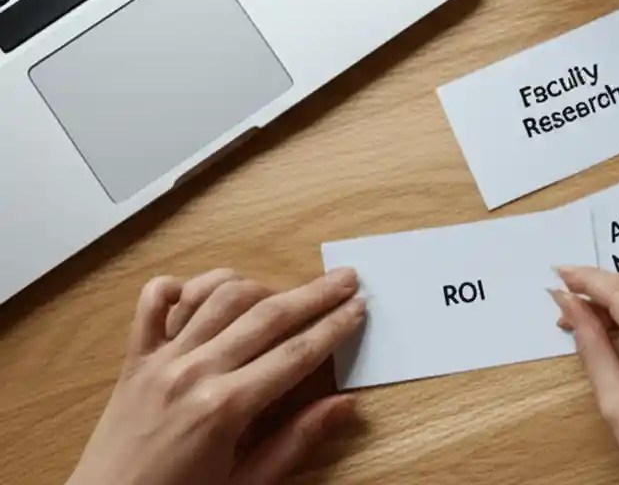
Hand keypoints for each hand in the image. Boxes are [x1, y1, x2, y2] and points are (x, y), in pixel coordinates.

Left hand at [68, 268, 365, 484]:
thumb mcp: (246, 484)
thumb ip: (295, 441)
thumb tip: (344, 406)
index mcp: (226, 408)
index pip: (297, 353)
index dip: (334, 327)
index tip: (359, 308)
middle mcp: (194, 372)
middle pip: (268, 316)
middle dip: (313, 295)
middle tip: (344, 278)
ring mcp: (161, 361)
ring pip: (219, 298)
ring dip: (259, 285)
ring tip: (286, 289)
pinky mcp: (135, 360)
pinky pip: (152, 304)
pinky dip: (178, 287)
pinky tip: (201, 290)